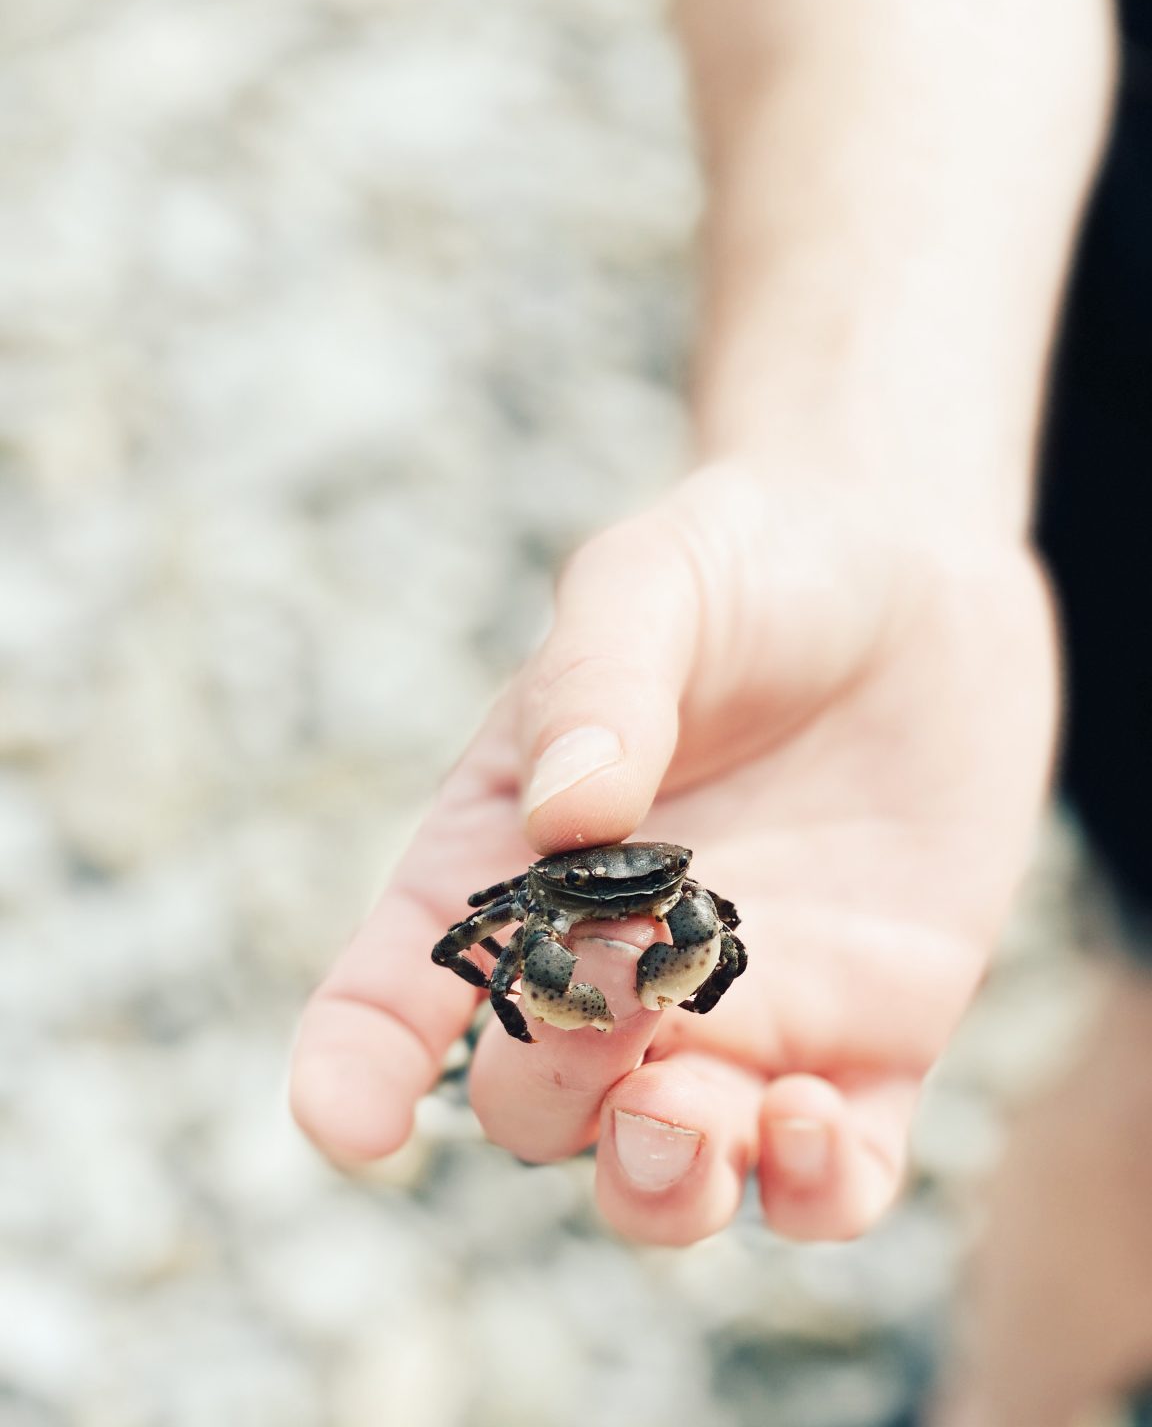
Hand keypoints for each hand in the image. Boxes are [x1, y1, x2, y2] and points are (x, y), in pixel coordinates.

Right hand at [291, 458, 1055, 1243]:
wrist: (912, 570)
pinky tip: (819, 1127)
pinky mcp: (869, 1033)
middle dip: (553, 1084)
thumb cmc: (748, 566)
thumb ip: (601, 677)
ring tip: (691, 1121)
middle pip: (536, 1095)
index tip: (348, 1121)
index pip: (402, 987)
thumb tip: (567, 809)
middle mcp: (611, 957)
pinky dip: (818, 1192)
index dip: (357, 1065)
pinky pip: (833, 1176)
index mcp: (515, 856)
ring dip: (660, 1185)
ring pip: (666, 1170)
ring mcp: (739, 1008)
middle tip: (615, 991)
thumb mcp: (654, 581)